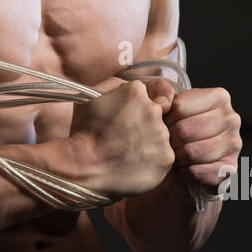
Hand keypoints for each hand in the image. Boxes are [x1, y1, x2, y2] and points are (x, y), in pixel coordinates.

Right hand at [69, 78, 175, 199]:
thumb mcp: (93, 94)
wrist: (84, 167)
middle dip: (142, 123)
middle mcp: (153, 110)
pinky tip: (133, 163)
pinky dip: (152, 160)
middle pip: (156, 114)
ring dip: (148, 141)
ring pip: (161, 135)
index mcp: (136, 91)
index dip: (134, 107)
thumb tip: (140, 88)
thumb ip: (118, 84)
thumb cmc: (84, 131)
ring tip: (126, 152)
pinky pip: (164, 156)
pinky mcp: (167, 158)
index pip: (146, 94)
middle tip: (122, 137)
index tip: (123, 118)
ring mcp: (162, 135)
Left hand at [161, 85, 241, 197]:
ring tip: (171, 156)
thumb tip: (163, 102)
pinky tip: (180, 170)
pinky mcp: (230, 168)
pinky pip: (198, 172)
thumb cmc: (173, 128)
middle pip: (185, 130)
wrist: (183, 163)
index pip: (179, 107)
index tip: (160, 124)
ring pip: (191, 152)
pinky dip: (183, 174)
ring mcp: (233, 144)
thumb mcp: (163, 103)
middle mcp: (231, 119)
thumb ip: (157, 90)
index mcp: (219, 97)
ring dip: (175, 158)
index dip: (163, 118)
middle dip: (167, 141)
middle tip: (162, 144)